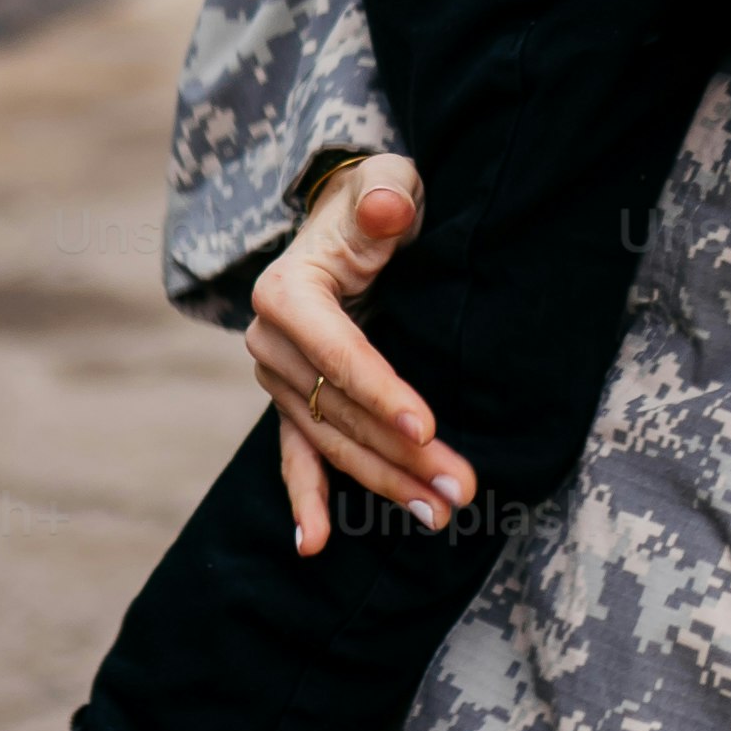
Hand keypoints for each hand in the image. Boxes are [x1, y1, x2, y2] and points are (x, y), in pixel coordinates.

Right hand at [245, 156, 474, 554]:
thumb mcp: (383, 185)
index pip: (340, 354)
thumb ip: (383, 197)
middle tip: (458, 488)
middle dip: (400, 454)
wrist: (339, 225)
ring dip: (384, 481)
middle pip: (341, 410)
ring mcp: (278, 380)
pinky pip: (297, 456)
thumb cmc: (369, 205)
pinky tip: (313, 544)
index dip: (382, 392)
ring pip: (332, 441)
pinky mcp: (291, 403)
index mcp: (288, 294)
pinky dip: (305, 500)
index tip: (428, 427)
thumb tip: (387, 210)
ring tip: (438, 511)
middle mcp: (271, 344)